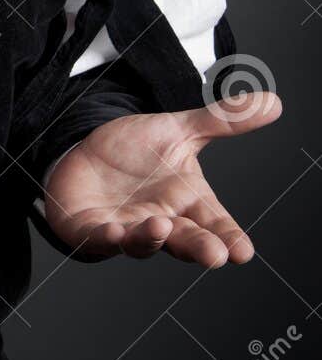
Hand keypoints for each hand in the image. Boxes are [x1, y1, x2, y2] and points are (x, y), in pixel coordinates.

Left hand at [42, 91, 282, 265]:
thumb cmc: (136, 151)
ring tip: (161, 227)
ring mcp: (125, 230)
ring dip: (150, 238)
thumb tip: (274, 103)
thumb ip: (223, 121)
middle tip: (216, 256)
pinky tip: (114, 233)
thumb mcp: (180, 130)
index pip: (215, 223)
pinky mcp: (90, 230)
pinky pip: (98, 239)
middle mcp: (160, 221)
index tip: (244, 252)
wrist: (84, 151)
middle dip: (199, 248)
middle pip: (184, 240)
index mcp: (187, 201)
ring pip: (142, 243)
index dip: (230, 238)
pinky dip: (107, 238)